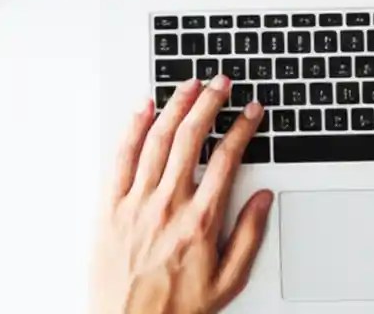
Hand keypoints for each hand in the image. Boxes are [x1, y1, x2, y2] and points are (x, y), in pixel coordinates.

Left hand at [91, 76, 272, 313]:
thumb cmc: (176, 309)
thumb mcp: (228, 280)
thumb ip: (249, 235)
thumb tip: (264, 199)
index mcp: (200, 221)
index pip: (227, 158)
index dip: (242, 128)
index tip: (251, 111)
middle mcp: (168, 205)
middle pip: (191, 138)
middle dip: (210, 103)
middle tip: (221, 83)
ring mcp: (136, 203)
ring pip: (157, 140)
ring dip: (175, 106)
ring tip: (190, 85)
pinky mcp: (109, 208)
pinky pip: (121, 158)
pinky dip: (132, 129)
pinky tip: (143, 109)